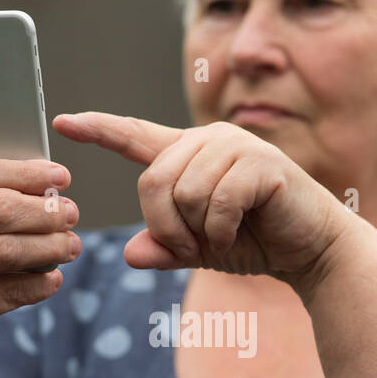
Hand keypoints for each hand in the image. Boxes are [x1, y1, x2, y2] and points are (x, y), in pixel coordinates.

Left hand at [52, 112, 347, 283]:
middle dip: (164, 226)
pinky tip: (238, 234)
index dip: (98, 129)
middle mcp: (210, 140)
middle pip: (151, 181)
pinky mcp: (261, 163)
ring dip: (196, 232)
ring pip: (182, 193)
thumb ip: (164, 248)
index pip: (135, 135)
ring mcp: (236, 146)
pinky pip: (216, 202)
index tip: (63, 122)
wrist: (313, 251)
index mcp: (189, 154)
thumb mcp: (200, 250)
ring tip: (219, 240)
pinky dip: (221, 232)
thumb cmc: (257, 242)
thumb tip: (130, 254)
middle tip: (190, 249)